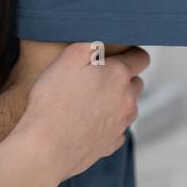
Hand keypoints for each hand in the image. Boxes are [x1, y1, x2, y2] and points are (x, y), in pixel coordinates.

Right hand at [14, 42, 148, 182]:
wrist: (45, 147)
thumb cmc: (53, 102)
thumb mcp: (67, 59)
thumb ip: (90, 44)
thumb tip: (104, 39)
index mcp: (119, 75)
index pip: (141, 58)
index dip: (130, 53)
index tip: (116, 55)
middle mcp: (126, 100)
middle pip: (137, 83)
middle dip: (123, 78)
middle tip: (97, 78)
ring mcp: (121, 124)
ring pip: (129, 107)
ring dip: (117, 102)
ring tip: (90, 102)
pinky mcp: (111, 144)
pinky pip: (117, 129)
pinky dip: (108, 124)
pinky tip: (87, 122)